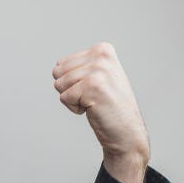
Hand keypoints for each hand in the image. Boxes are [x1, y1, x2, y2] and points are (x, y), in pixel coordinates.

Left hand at [52, 42, 150, 182]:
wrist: (128, 133)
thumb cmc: (110, 106)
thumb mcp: (100, 77)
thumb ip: (82, 66)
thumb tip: (56, 67)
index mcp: (103, 49)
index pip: (61, 64)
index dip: (71, 82)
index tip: (93, 89)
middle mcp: (102, 56)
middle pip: (57, 72)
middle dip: (69, 89)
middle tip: (92, 97)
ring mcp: (99, 70)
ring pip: (59, 84)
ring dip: (73, 99)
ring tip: (94, 102)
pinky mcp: (94, 86)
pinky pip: (64, 97)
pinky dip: (75, 108)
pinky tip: (94, 109)